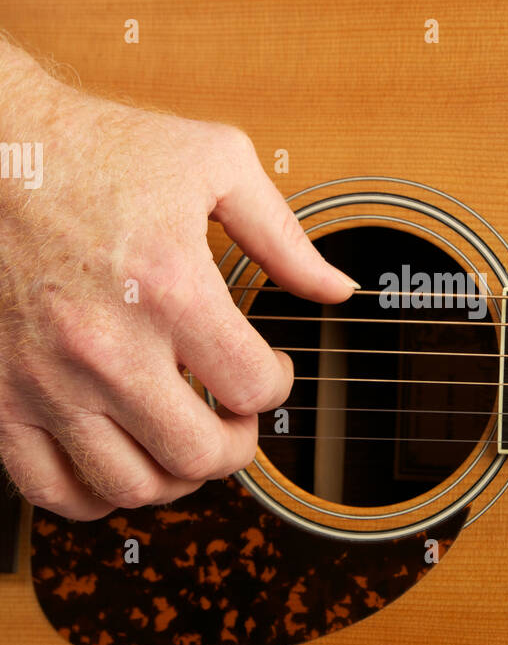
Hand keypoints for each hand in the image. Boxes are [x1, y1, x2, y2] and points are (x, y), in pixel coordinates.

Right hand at [0, 40, 354, 518]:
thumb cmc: (94, 149)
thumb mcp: (210, 162)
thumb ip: (282, 234)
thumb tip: (336, 290)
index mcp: (171, 287)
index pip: (253, 388)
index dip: (277, 385)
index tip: (268, 369)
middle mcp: (108, 347)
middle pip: (200, 454)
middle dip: (236, 444)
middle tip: (234, 418)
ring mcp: (49, 380)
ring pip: (134, 486)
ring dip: (174, 475)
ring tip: (181, 439)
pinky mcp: (2, 397)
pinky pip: (52, 490)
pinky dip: (96, 496)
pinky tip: (119, 462)